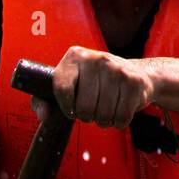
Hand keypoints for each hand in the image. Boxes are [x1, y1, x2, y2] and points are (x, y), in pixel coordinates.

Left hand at [34, 46, 154, 128]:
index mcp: (74, 57)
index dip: (66, 107)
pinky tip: (118, 109)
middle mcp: (96, 59)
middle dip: (86, 116)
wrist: (136, 72)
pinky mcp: (134, 82)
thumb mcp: (64, 87)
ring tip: (105, 108)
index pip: (61, 89)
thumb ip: (42, 101)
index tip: (71, 108)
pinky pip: (121, 118)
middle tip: (91, 108)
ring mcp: (117, 69)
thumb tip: (44, 115)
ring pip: (102, 115)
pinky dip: (118, 122)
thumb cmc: (91, 84)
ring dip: (102, 120)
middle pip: (83, 107)